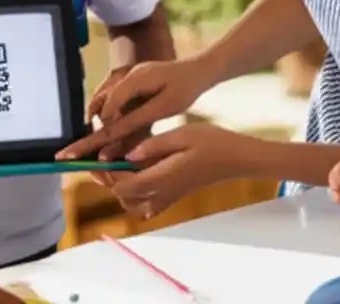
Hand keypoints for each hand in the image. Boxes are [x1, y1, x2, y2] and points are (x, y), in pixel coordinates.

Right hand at [58, 58, 219, 160]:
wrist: (201, 69)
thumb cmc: (187, 87)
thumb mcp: (164, 106)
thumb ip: (136, 119)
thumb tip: (112, 133)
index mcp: (134, 79)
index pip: (108, 107)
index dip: (97, 130)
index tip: (84, 149)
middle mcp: (127, 77)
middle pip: (102, 105)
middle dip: (91, 130)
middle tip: (73, 151)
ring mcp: (129, 79)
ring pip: (106, 104)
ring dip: (100, 124)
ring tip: (88, 148)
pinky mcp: (135, 85)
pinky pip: (117, 102)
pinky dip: (112, 118)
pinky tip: (110, 136)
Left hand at [106, 123, 252, 218]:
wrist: (236, 158)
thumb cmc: (212, 142)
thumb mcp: (181, 134)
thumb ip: (153, 146)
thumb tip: (129, 154)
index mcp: (161, 178)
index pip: (122, 187)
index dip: (109, 174)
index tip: (103, 156)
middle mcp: (162, 193)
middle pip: (123, 198)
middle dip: (110, 180)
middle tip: (104, 160)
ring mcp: (168, 197)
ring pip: (133, 205)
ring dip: (122, 188)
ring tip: (119, 166)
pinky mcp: (174, 197)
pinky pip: (148, 206)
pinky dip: (137, 197)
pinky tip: (137, 178)